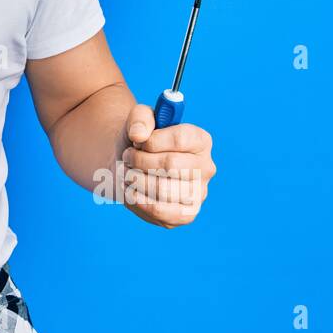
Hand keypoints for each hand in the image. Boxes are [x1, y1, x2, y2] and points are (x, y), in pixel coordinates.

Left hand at [119, 102, 215, 228]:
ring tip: (126, 172)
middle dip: (139, 160)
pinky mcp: (185, 215)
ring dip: (135, 180)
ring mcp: (198, 193)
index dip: (152, 140)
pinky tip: (130, 190)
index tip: (137, 140)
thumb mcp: (138, 118)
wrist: (129, 164)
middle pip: (171, 165)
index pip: (181, 139)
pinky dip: (138, 200)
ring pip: (163, 190)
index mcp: (201, 141)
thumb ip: (140, 118)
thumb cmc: (139, 140)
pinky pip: (161, 212)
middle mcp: (206, 168)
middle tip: (127, 156)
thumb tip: (139, 135)